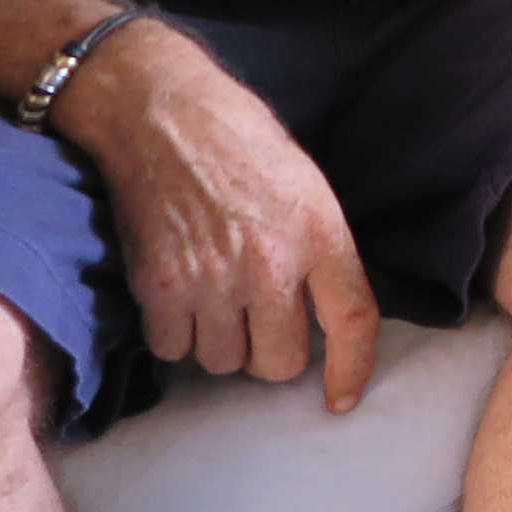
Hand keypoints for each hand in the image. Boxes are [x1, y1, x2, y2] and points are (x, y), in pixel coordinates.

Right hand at [57, 20, 380, 412]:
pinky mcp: (159, 286)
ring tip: (215, 293)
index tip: (341, 398)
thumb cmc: (239, 140)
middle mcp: (269, 264)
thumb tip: (324, 313)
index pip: (353, 320)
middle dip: (272, 351)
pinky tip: (180, 293)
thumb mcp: (306, 185)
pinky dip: (175, 333)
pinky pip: (172, 350)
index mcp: (319, 232)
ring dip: (221, 341)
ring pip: (224, 362)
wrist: (162, 112)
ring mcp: (211, 279)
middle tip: (258, 315)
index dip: (352, 369)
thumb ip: (319, 250)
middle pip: (279, 363)